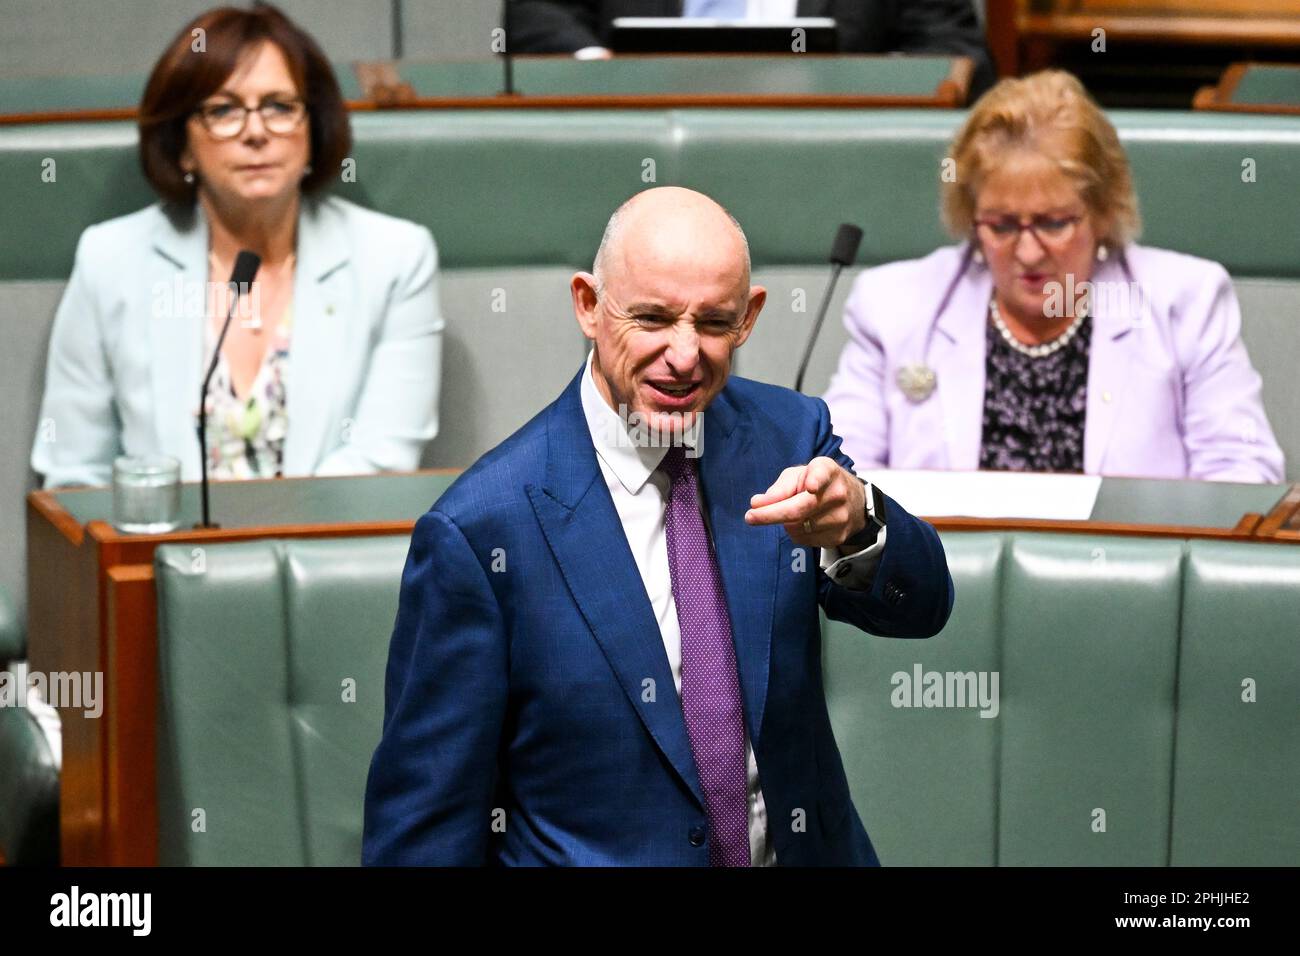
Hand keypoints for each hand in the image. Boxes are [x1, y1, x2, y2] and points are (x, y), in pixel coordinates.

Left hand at [744, 457, 865, 547]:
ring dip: (785, 523)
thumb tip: (757, 503)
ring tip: (790, 512)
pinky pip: (805, 540)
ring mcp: (841, 517)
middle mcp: (838, 493)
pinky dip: (795, 533)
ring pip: (798, 528)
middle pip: (800, 509)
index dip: (816, 480)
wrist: (854, 502)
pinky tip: (803, 523)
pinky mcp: (839, 536)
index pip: (822, 474)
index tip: (811, 487)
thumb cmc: (817, 483)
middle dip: (771, 514)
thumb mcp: (799, 475)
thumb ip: (779, 487)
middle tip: (750, 517)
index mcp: (827, 471)